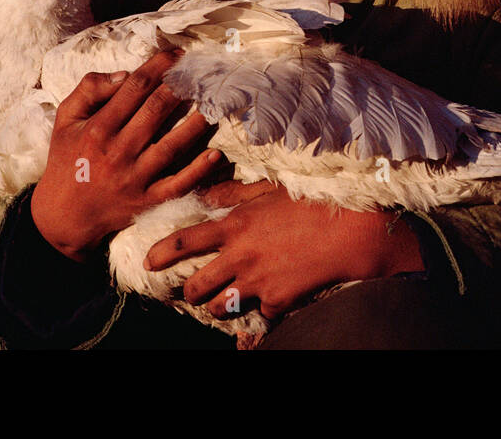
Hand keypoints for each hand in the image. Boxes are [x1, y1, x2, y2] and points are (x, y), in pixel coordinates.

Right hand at [31, 50, 221, 262]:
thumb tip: (124, 74)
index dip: (159, 67)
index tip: (177, 54)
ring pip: (171, 146)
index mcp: (98, 128)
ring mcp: (134, 178)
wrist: (63, 215)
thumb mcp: (65, 119)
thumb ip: (88, 90)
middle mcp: (117, 151)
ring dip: (196, 124)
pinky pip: (177, 185)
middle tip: (200, 71)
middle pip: (156, 111)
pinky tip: (216, 154)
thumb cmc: (67, 159)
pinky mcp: (147, 201)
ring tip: (213, 103)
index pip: (134, 88)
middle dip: (180, 86)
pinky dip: (197, 171)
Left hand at [143, 181, 424, 319]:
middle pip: (196, 286)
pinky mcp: (277, 300)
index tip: (149, 261)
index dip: (161, 252)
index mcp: (235, 225)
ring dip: (217, 305)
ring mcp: (258, 282)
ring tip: (223, 299)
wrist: (351, 233)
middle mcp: (240, 257)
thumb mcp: (271, 189)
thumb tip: (206, 195)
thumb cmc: (313, 203)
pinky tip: (273, 295)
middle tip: (187, 290)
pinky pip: (259, 311)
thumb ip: (234, 194)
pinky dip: (262, 306)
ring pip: (220, 306)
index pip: (185, 241)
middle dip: (187, 291)